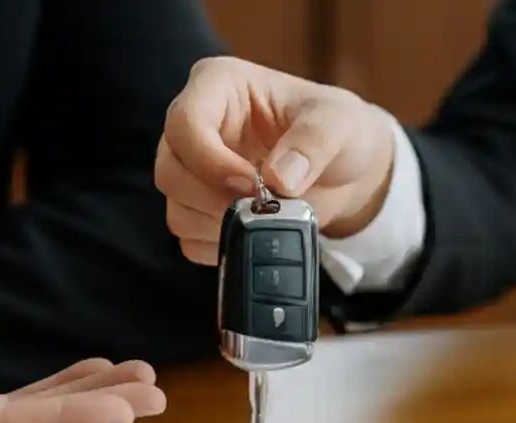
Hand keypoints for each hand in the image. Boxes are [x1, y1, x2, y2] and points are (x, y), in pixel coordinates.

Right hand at [157, 56, 394, 264]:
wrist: (345, 170)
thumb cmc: (338, 130)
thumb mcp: (339, 122)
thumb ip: (314, 142)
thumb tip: (279, 179)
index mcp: (218, 86)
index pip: (184, 123)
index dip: (212, 161)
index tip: (253, 182)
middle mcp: (195, 126)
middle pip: (170, 171)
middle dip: (216, 199)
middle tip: (263, 206)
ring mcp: (192, 170)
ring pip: (176, 208)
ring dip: (221, 224)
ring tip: (267, 216)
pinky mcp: (198, 209)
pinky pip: (189, 239)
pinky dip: (223, 243)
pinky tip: (256, 230)